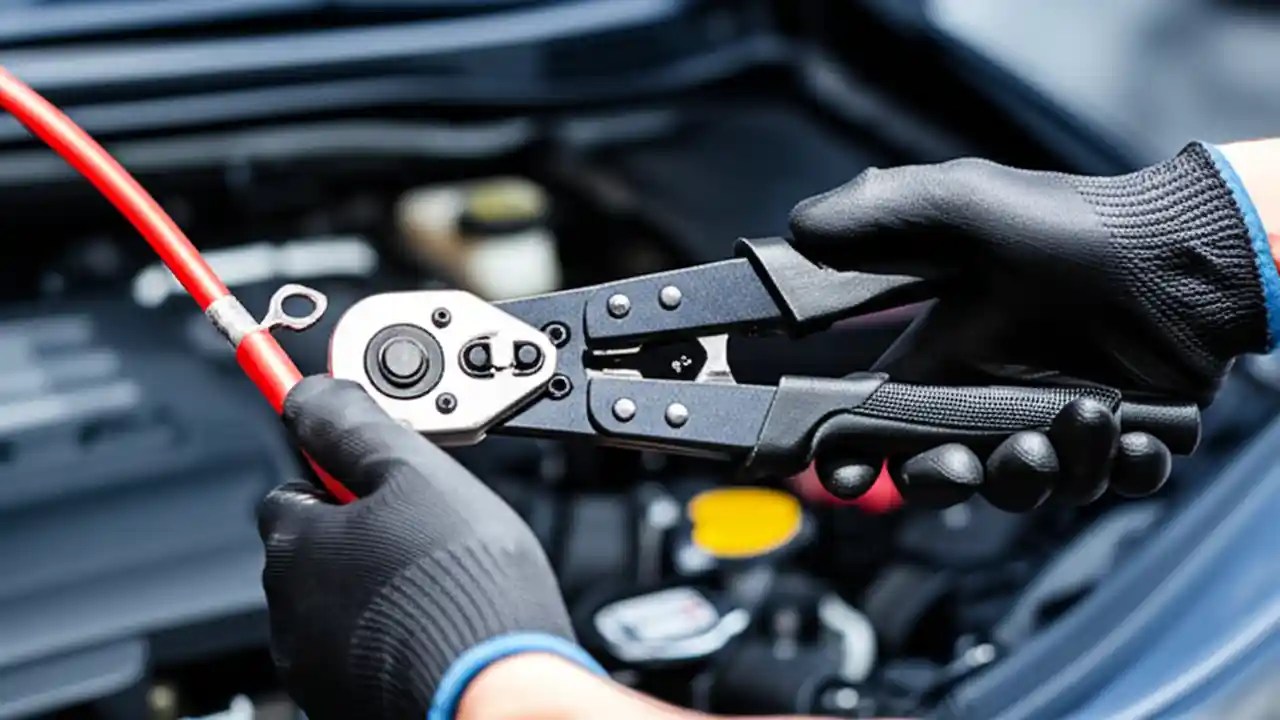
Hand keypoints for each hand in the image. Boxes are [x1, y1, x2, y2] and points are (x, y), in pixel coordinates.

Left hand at [257, 377, 574, 719]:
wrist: (496, 687)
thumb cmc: (461, 585)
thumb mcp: (414, 471)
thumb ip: (354, 426)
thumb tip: (313, 393)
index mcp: (295, 544)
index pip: (291, 487)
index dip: (340, 473)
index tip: (369, 469)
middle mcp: (290, 610)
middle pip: (319, 549)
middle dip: (363, 534)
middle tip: (426, 528)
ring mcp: (317, 664)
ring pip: (343, 603)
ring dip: (379, 586)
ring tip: (442, 581)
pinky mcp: (349, 699)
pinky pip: (366, 650)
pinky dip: (394, 635)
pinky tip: (440, 626)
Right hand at [789, 141, 1273, 509]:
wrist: (1176, 242)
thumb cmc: (1066, 223)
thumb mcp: (965, 204)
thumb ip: (880, 213)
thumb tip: (798, 227)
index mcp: (936, 360)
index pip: (868, 427)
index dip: (847, 458)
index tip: (843, 472)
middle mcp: (983, 400)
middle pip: (937, 476)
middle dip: (943, 482)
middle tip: (967, 463)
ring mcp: (1050, 424)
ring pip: (1024, 489)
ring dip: (1041, 471)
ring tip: (1077, 417)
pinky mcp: (1117, 438)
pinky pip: (1109, 480)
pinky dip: (1120, 468)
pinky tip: (1134, 438)